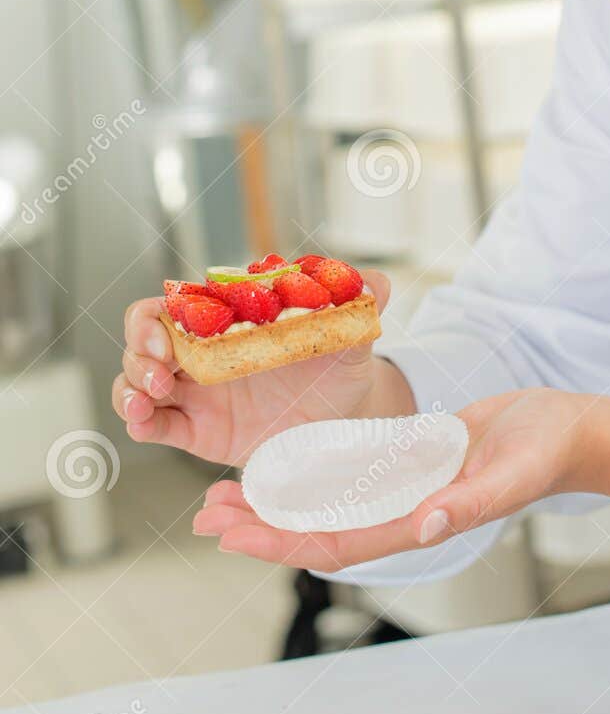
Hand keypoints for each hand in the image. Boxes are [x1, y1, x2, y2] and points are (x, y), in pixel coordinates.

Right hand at [111, 270, 393, 467]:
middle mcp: (204, 351)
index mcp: (228, 320)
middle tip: (159, 366)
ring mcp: (196, 391)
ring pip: (136, 379)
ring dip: (131, 383)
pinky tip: (142, 420)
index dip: (160, 313)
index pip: (175, 303)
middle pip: (145, 337)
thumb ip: (365, 300)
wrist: (343, 419)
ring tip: (150, 396)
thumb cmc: (340, 366)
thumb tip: (375, 283)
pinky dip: (136, 420)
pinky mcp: (197, 430)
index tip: (169, 328)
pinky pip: (152, 424)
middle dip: (139, 346)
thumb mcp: (353, 333)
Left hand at [191, 388, 591, 566]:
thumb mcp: (510, 473)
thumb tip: (427, 524)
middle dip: (263, 525)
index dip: (284, 543)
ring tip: (229, 491)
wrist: (571, 429)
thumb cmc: (546, 452)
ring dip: (279, 500)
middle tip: (208, 512)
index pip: (340, 543)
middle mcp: (405, 510)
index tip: (236, 534)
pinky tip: (284, 459)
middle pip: (320, 528)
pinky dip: (314, 470)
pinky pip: (352, 473)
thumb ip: (470, 502)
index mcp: (422, 522)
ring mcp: (405, 487)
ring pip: (329, 502)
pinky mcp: (410, 459)